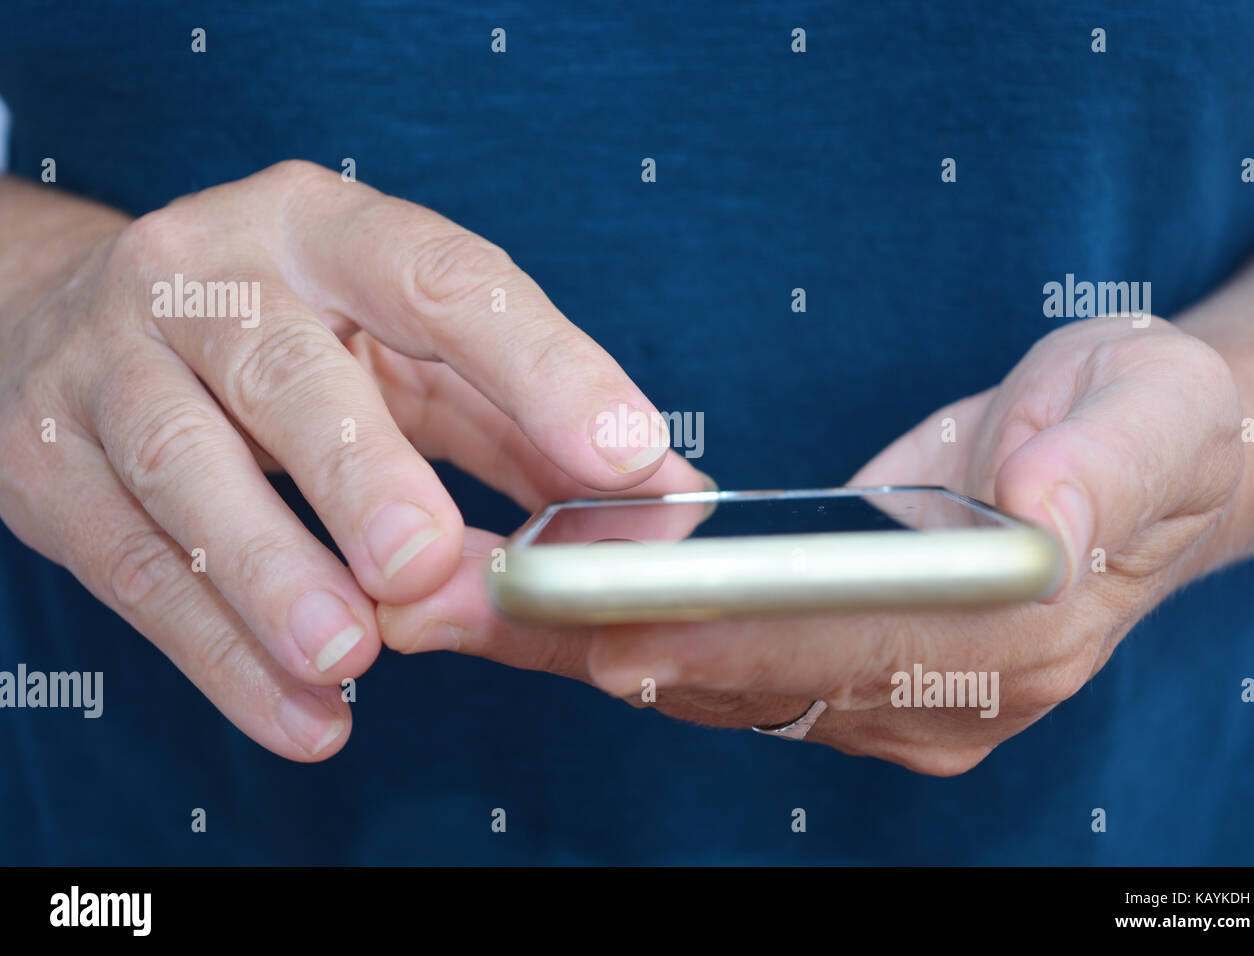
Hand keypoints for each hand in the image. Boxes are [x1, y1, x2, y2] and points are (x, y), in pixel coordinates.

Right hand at [0, 163, 701, 759]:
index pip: (443, 278)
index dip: (541, 364)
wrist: (69, 322)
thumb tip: (665, 504)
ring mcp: (114, 361)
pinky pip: (131, 565)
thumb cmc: (288, 346)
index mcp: (331, 231)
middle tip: (431, 561)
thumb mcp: (406, 356)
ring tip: (349, 656)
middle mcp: (215, 275)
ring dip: (271, 571)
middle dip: (364, 470)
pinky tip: (302, 711)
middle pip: (289, 369)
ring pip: (188, 463)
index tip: (627, 454)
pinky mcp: (49, 458)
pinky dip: (219, 652)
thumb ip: (531, 427)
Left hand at [378, 316, 1242, 773]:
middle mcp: (950, 695)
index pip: (853, 650)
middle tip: (468, 604)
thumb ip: (1103, 462)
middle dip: (610, 645)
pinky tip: (542, 605)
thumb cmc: (1141, 423)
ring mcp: (897, 701)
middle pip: (758, 680)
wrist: (1130, 458)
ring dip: (592, 646)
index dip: (733, 640)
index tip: (613, 627)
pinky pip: (727, 671)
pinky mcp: (854, 682)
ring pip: (722, 686)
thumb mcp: (1153, 410)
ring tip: (464, 599)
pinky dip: (632, 637)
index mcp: (1023, 635)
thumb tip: (1040, 508)